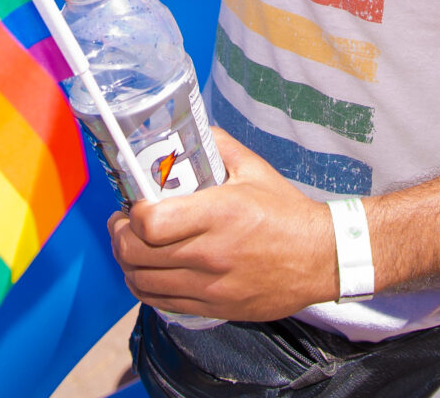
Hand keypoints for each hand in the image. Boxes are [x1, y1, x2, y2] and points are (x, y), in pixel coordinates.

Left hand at [109, 130, 335, 320]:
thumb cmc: (286, 212)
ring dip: (127, 263)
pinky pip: (161, 303)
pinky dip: (145, 287)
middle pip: (136, 254)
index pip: (150, 223)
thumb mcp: (254, 169)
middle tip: (122, 224)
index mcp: (219, 213)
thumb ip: (218, 146)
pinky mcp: (214, 307)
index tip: (132, 204)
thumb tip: (189, 132)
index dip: (130, 214)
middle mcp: (210, 253)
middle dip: (119, 236)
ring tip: (131, 247)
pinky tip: (148, 273)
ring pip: (143, 282)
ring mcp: (211, 285)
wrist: (320, 258)